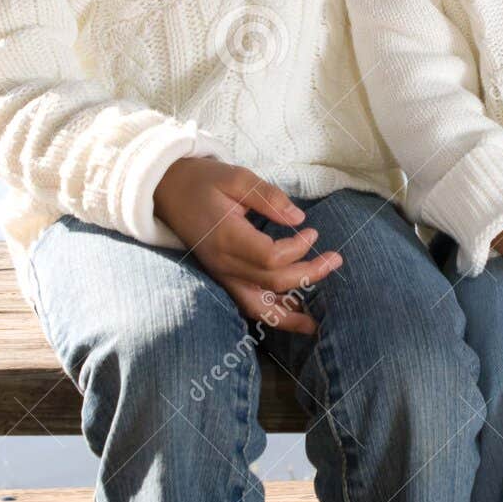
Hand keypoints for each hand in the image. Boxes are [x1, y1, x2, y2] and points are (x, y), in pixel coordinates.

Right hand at [153, 156, 340, 335]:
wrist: (166, 191)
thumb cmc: (203, 180)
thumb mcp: (236, 177)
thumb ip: (268, 197)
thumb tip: (299, 217)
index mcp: (227, 238)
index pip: (271, 258)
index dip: (298, 249)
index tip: (313, 231)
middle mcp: (223, 263)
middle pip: (271, 282)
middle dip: (308, 275)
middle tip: (336, 260)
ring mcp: (220, 274)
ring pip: (255, 307)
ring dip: (287, 316)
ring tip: (314, 324)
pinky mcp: (221, 276)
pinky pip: (246, 302)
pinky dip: (269, 311)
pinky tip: (290, 310)